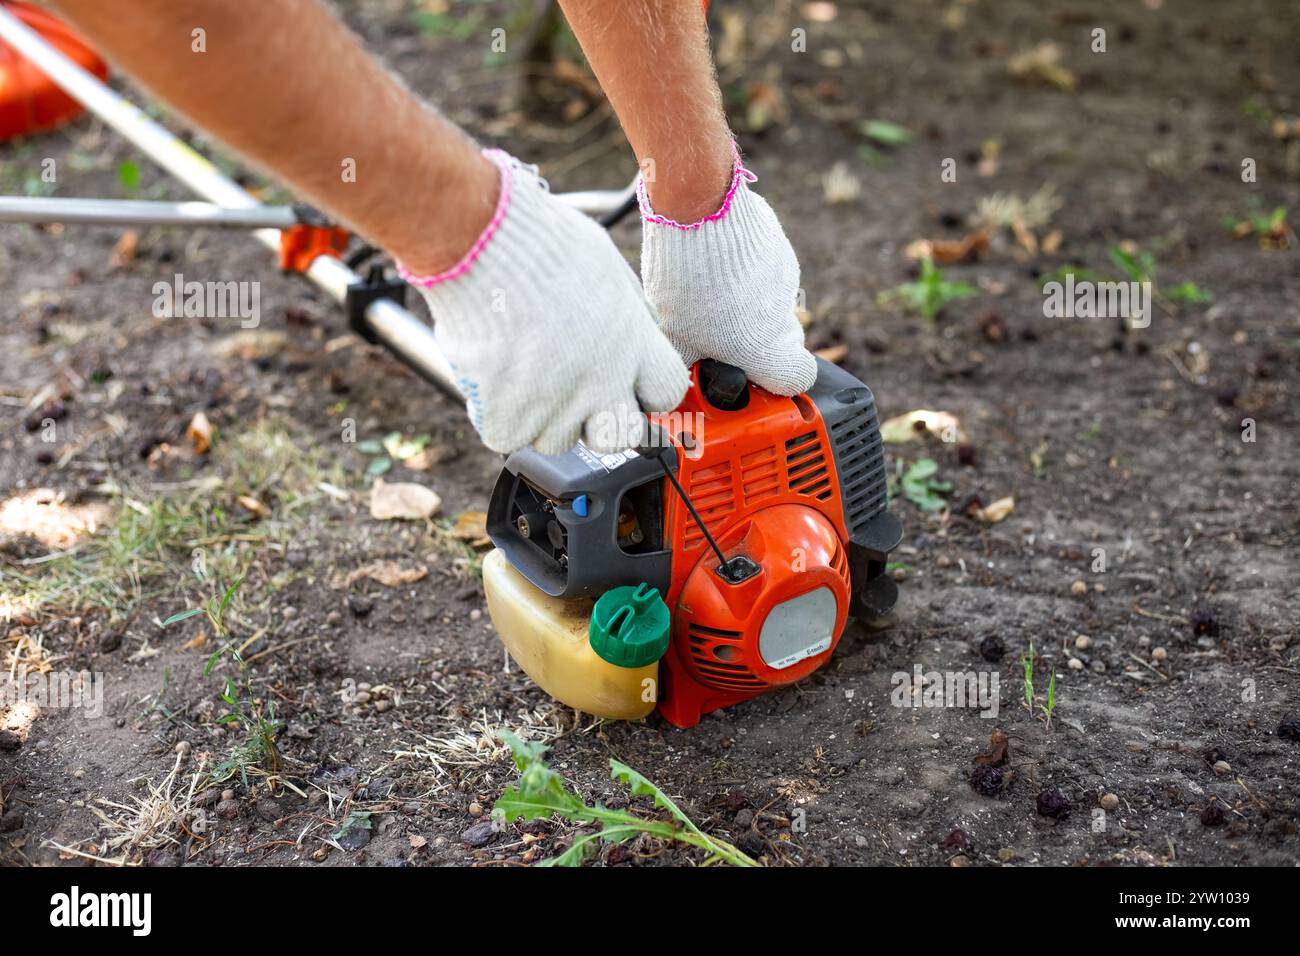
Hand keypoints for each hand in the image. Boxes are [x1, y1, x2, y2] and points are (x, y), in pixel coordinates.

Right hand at [402, 151, 689, 455]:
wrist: (481, 240)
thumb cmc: (538, 242)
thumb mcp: (608, 268)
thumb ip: (630, 312)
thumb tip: (640, 333)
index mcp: (633, 341)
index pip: (666, 394)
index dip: (645, 393)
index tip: (625, 386)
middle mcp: (604, 377)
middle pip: (618, 437)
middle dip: (597, 423)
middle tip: (571, 395)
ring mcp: (558, 401)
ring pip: (556, 439)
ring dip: (538, 415)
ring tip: (519, 370)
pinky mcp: (510, 414)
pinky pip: (506, 436)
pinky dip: (493, 414)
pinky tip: (489, 377)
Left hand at [638, 156, 817, 396]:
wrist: (698, 209)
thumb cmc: (687, 281)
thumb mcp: (674, 337)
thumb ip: (683, 367)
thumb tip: (674, 384)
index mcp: (766, 349)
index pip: (798, 380)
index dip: (778, 382)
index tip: (751, 374)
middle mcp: (784, 317)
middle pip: (781, 341)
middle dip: (752, 342)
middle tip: (714, 334)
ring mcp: (785, 278)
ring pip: (770, 303)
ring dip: (746, 305)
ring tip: (704, 292)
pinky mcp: (777, 245)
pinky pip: (765, 269)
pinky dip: (745, 273)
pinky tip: (712, 264)